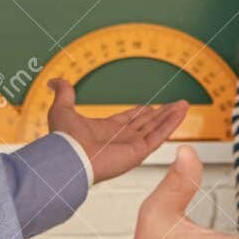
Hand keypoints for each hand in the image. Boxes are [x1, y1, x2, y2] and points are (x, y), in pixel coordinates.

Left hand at [47, 77, 186, 182]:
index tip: (150, 107)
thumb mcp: (62, 108)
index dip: (140, 113)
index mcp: (105, 131)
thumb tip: (54, 81)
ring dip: (171, 116)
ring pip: (156, 128)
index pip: (128, 120)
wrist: (69, 157)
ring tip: (184, 105)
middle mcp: (120, 139)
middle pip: (146, 124)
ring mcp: (131, 146)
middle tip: (174, 105)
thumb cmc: (64, 140)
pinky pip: (160, 135)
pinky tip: (181, 112)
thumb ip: (64, 93)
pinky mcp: (140, 151)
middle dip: (161, 114)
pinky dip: (172, 123)